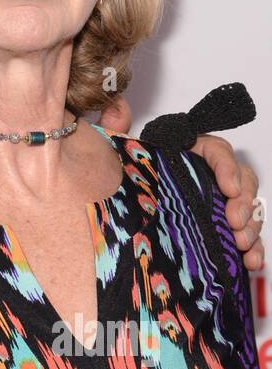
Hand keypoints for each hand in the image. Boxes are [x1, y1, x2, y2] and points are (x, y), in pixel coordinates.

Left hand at [97, 97, 264, 272]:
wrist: (124, 218)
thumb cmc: (129, 180)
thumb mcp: (121, 157)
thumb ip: (118, 131)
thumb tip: (115, 107)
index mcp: (189, 153)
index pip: (216, 151)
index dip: (226, 167)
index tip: (229, 187)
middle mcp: (210, 177)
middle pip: (241, 180)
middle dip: (243, 202)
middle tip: (234, 222)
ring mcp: (219, 204)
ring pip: (248, 208)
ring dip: (251, 226)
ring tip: (241, 243)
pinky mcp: (222, 229)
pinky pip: (246, 236)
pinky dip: (254, 249)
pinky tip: (252, 262)